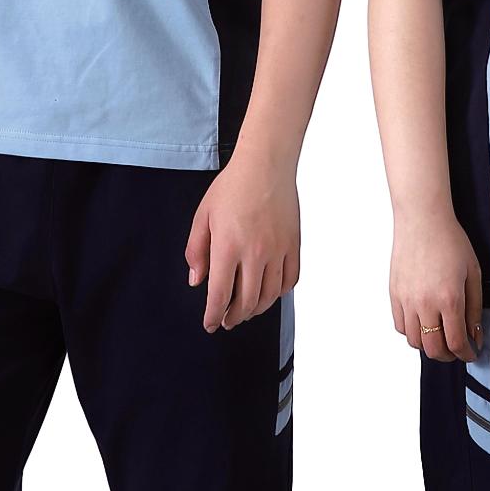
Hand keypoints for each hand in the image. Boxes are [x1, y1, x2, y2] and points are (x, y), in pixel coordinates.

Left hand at [185, 148, 299, 332]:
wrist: (266, 165)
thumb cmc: (231, 188)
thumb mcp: (203, 216)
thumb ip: (196, 251)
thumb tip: (196, 280)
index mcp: (228, 247)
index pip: (220, 295)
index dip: (213, 315)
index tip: (210, 324)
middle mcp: (255, 253)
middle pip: (247, 302)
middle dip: (234, 317)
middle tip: (226, 321)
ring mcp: (278, 250)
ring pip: (270, 295)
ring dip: (256, 309)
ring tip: (246, 311)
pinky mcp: (293, 245)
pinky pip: (290, 280)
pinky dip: (279, 292)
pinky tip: (269, 292)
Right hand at [391, 204, 483, 359]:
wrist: (423, 220)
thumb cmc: (450, 241)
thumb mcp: (473, 274)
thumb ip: (475, 308)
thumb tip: (475, 334)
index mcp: (449, 299)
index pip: (457, 343)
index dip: (467, 354)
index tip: (472, 353)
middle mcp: (425, 304)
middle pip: (433, 349)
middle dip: (448, 356)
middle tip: (457, 350)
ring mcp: (406, 300)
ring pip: (415, 341)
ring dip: (429, 345)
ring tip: (440, 337)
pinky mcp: (394, 294)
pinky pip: (401, 326)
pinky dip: (413, 332)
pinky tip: (424, 323)